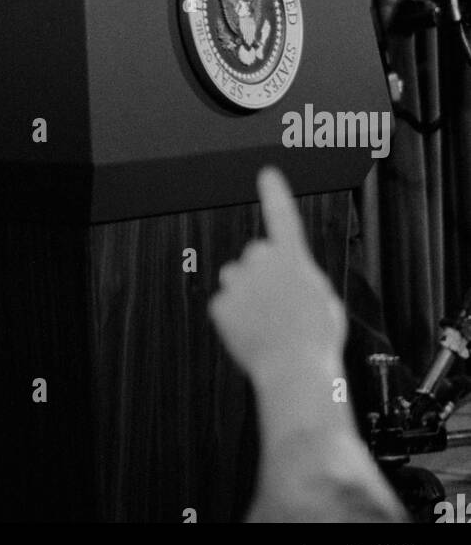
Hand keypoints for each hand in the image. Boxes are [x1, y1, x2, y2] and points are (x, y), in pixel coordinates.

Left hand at [208, 168, 346, 385]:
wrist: (294, 371)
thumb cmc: (317, 340)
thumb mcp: (323, 301)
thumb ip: (301, 279)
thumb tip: (283, 279)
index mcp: (293, 257)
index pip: (282, 216)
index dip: (275, 194)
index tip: (267, 173)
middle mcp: (261, 260)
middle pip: (257, 256)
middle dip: (263, 273)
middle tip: (281, 306)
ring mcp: (237, 281)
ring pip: (238, 280)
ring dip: (248, 295)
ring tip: (269, 325)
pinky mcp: (220, 304)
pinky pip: (226, 307)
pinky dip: (235, 320)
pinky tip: (252, 336)